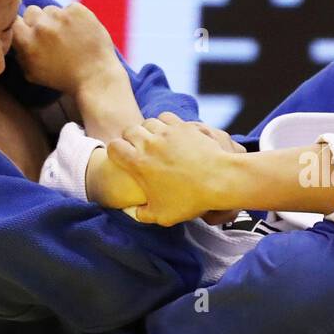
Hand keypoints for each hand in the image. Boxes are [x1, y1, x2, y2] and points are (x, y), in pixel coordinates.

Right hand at [11, 3, 120, 93]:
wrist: (96, 77)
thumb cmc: (64, 79)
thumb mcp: (32, 73)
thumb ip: (19, 53)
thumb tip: (14, 37)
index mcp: (27, 41)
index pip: (13, 20)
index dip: (22, 25)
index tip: (29, 31)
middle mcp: (42, 26)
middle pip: (32, 11)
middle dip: (39, 22)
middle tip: (51, 36)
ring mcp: (61, 16)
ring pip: (52, 9)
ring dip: (57, 20)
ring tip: (69, 36)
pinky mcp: (79, 10)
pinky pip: (71, 8)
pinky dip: (75, 17)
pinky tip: (81, 32)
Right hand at [107, 113, 242, 225]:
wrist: (219, 180)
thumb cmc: (190, 199)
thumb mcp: (162, 215)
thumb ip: (143, 214)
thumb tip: (135, 212)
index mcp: (138, 163)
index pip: (114, 148)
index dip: (115, 151)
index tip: (121, 157)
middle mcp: (149, 143)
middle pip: (130, 130)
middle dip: (130, 137)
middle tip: (136, 146)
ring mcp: (167, 132)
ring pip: (149, 122)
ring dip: (148, 129)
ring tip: (154, 139)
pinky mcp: (184, 126)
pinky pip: (167, 117)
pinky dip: (165, 123)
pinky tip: (170, 132)